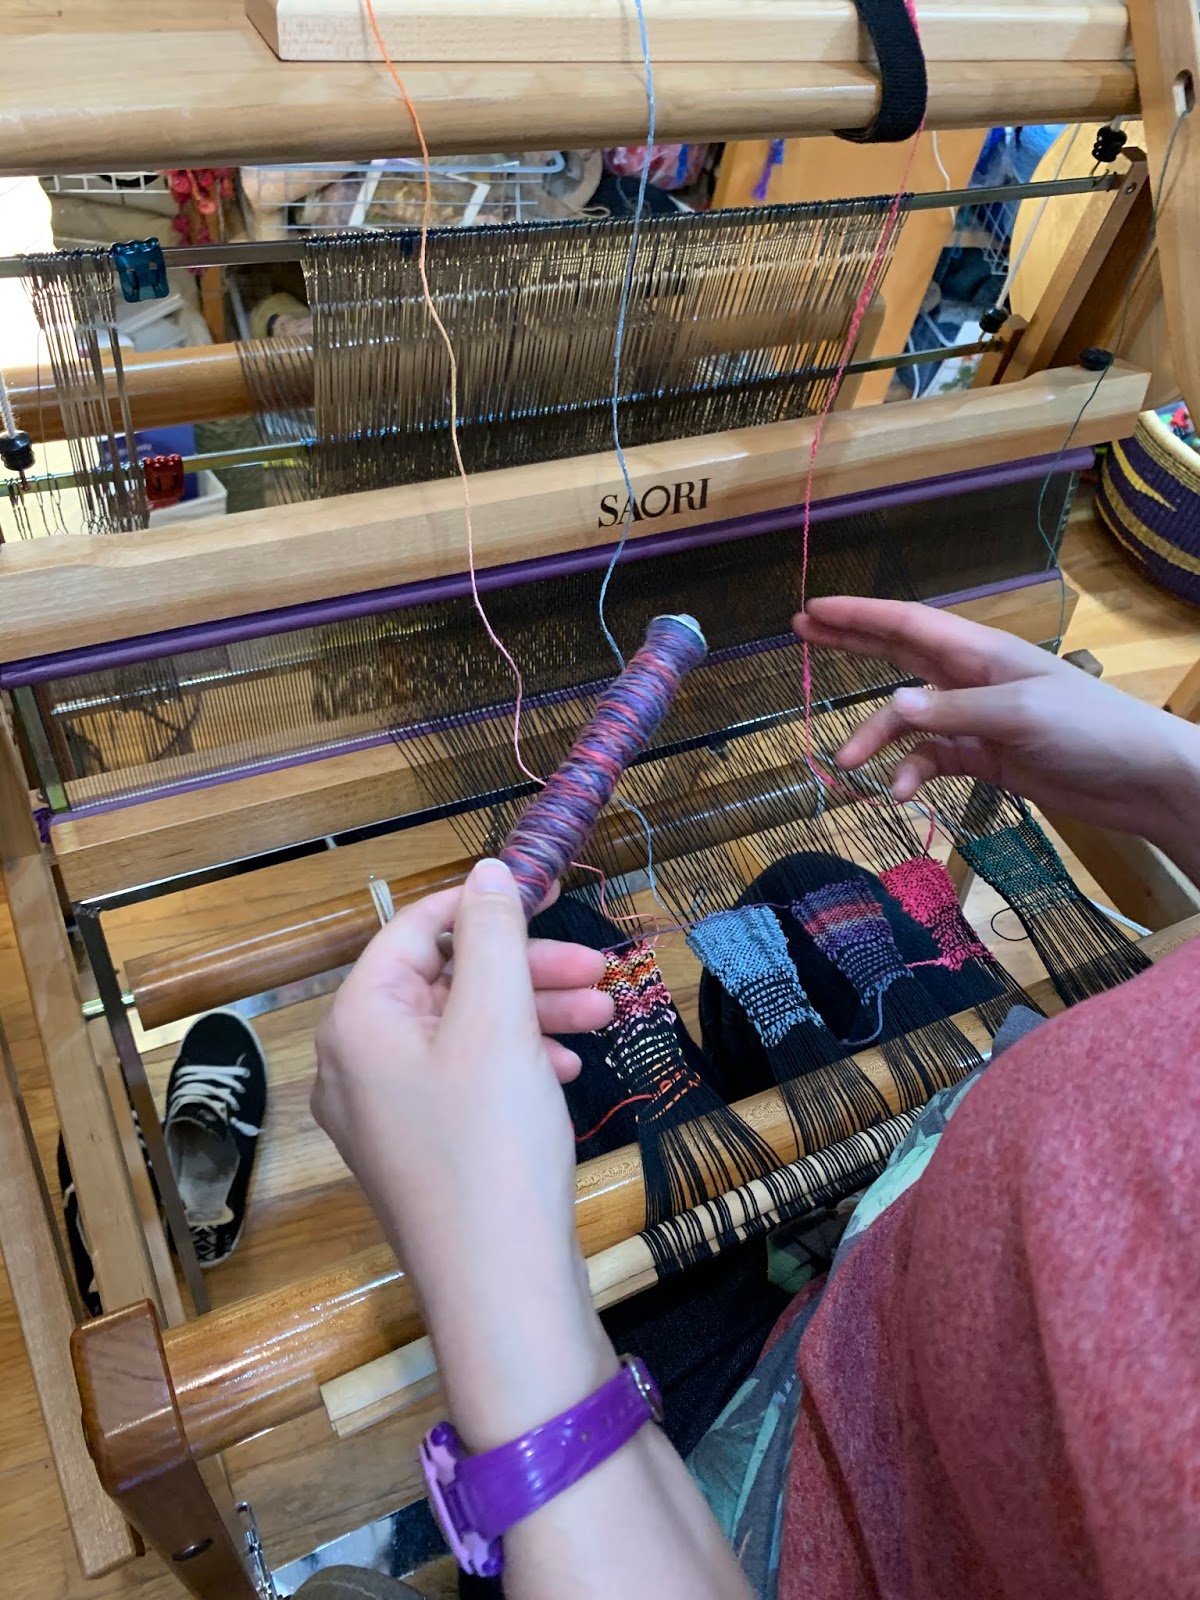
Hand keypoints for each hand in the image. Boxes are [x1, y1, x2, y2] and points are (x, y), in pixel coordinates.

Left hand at [313, 857, 616, 1447]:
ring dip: (534, 1016)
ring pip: (464, 1034)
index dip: (483, 906)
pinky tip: (569, 1074)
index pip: (414, 931)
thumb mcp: (499, 1022)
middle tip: (599, 973)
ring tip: (604, 1021)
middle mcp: (356, 1063)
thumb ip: (494, 934)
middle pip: (445, 983)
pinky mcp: (421, 1153)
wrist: (501, 1290)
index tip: (552, 897)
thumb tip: (487, 869)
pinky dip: (518, 1065)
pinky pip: (466, 1083)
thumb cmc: (493, 1144)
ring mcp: (385, 1115)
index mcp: (358, 1022)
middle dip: (526, 971)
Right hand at [793, 597, 1199, 866]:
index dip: (859, 616)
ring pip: (908, 720)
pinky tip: (899, 793)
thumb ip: (952, 711)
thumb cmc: (1091, 730)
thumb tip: (891, 704)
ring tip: (845, 762)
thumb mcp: (1018, 714)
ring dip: (875, 739)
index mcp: (981, 652)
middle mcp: (972, 679)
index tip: (813, 608)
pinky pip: (931, 761)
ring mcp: (976, 720)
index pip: (908, 625)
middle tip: (801, 634)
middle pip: (899, 655)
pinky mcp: (984, 759)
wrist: (1141, 780)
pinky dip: (911, 774)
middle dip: (851, 647)